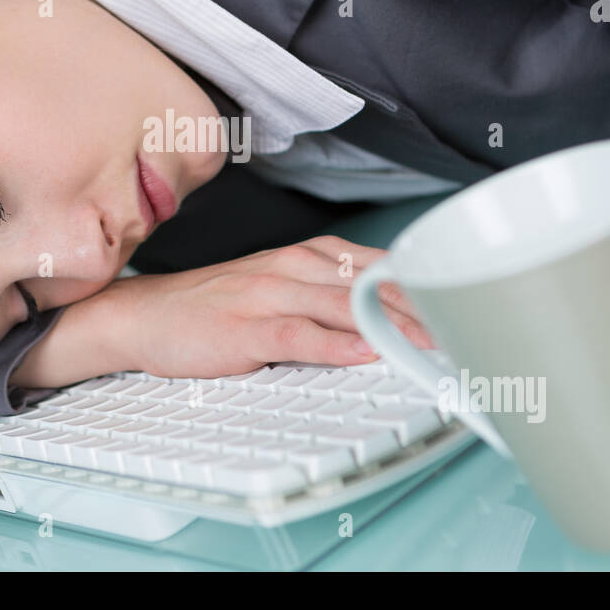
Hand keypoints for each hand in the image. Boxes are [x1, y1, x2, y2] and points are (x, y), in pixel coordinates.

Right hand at [104, 235, 429, 379]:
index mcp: (307, 257)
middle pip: (371, 287)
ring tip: (429, 347)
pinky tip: (362, 353)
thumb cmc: (214, 307)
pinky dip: (335, 344)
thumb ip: (329, 300)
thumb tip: (385, 323)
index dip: (424, 293)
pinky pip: (299, 334)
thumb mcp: (279, 290)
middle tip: (463, 335)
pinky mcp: (247, 327)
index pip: (380, 270)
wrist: (146, 315)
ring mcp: (270, 295)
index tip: (460, 314)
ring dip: (391, 327)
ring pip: (344, 307)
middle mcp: (294, 267)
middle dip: (421, 313)